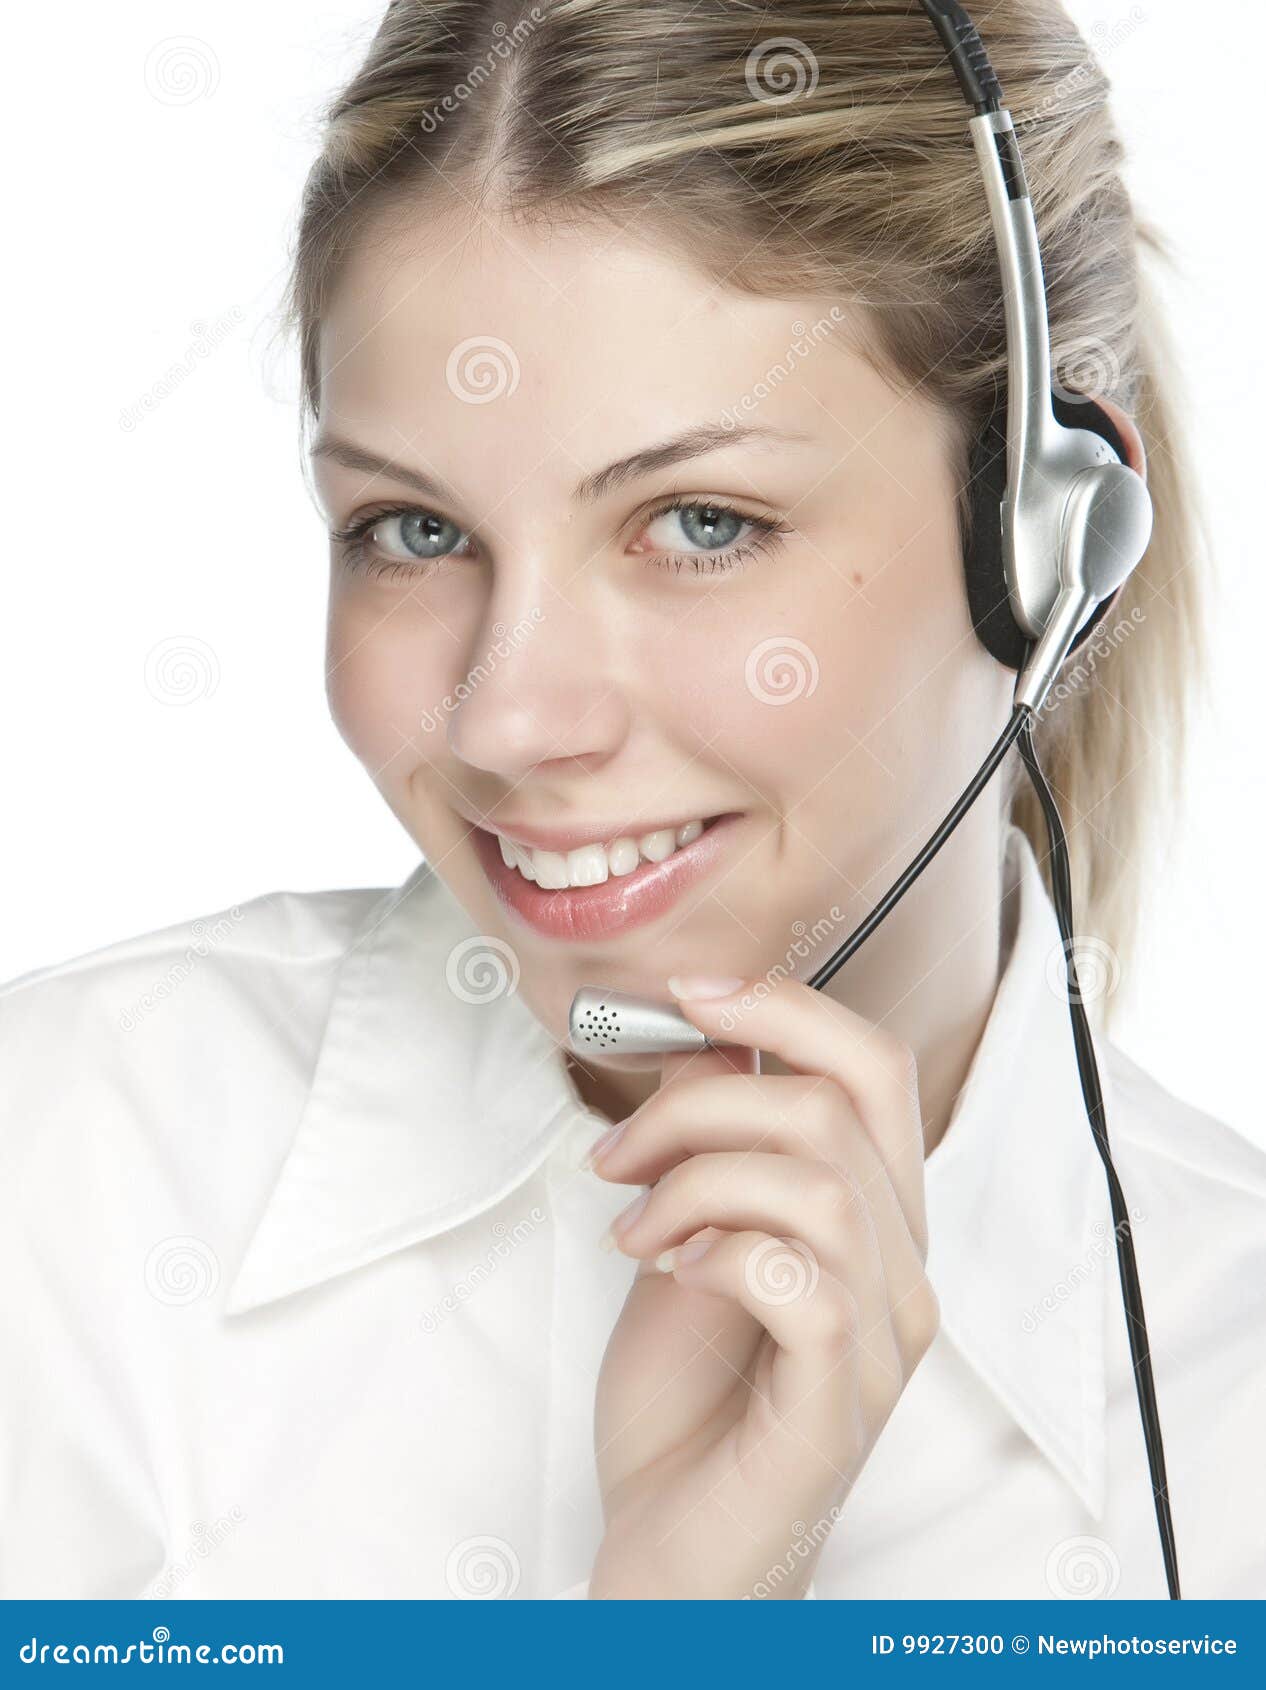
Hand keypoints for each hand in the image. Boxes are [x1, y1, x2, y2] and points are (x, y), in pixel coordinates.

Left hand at [585, 976, 937, 1598]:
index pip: (874, 1067)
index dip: (786, 1005)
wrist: (669, 1548)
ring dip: (697, 1181)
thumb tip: (703, 1044)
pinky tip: (671, 1275)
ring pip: (820, 1184)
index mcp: (876, 1219)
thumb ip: (707, 1147)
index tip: (687, 993)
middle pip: (844, 1103)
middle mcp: (902, 1272)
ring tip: (633, 1230)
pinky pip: (803, 1283)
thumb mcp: (683, 1239)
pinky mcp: (840, 1404)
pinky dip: (718, 1253)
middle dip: (704, 1101)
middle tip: (617, 1158)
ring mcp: (882, 1341)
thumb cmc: (685, 1398)